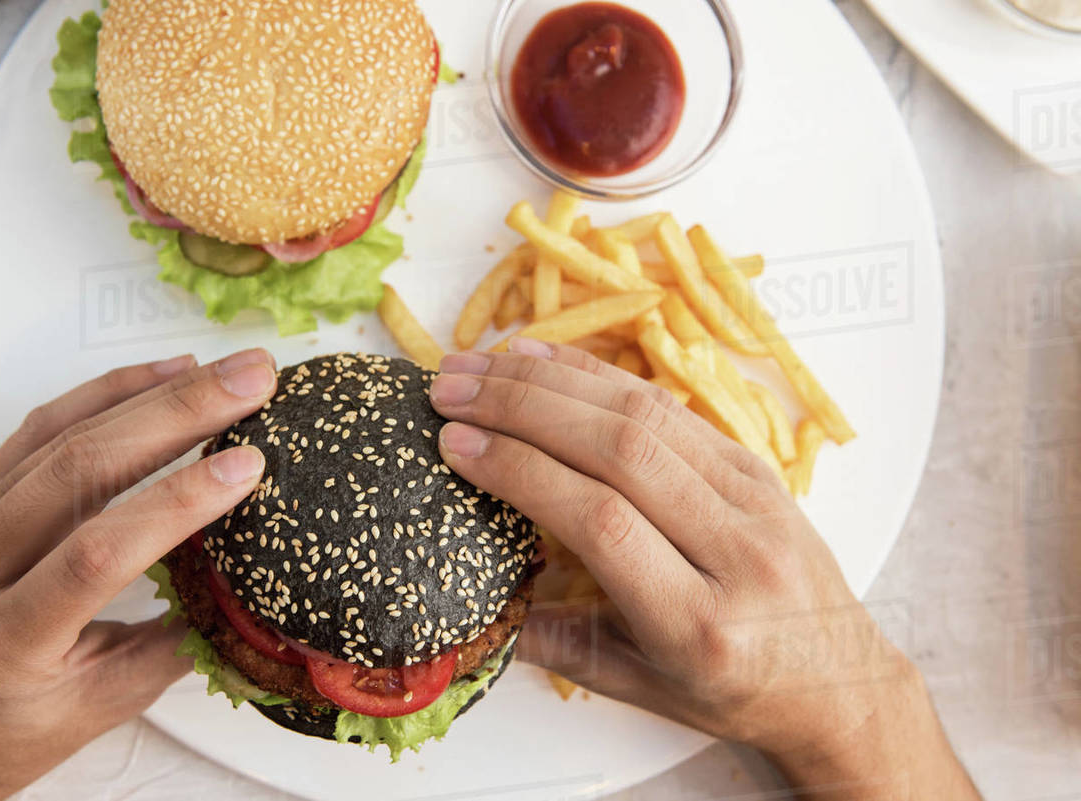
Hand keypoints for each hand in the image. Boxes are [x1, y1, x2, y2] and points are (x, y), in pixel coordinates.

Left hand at [0, 349, 276, 800]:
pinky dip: (102, 394)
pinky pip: (33, 431)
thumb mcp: (97, 712)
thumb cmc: (1, 735)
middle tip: (251, 381)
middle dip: (176, 414)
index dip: (176, 503)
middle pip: (76, 470)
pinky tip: (159, 373)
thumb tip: (251, 585)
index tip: (246, 464)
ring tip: (222, 371)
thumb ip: (173, 647)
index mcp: (3, 647)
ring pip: (56, 436)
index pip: (96, 555)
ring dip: (149, 393)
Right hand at [429, 338, 979, 800]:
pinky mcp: (756, 463)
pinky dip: (600, 376)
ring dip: (553, 380)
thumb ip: (558, 643)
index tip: (457, 444)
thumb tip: (475, 601)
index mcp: (701, 622)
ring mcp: (754, 497)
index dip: (524, 471)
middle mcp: (736, 550)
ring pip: (646, 415)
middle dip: (524, 408)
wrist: (842, 681)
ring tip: (481, 364)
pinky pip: (670, 406)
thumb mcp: (642, 689)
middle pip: (621, 451)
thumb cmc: (737, 692)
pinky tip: (545, 359)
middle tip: (451, 389)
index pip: (602, 522)